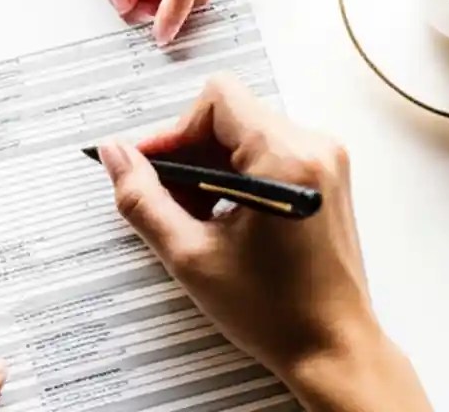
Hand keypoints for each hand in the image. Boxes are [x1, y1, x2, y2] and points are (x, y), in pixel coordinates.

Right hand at [94, 75, 432, 409]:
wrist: (332, 349)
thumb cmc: (277, 312)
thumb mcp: (190, 256)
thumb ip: (142, 199)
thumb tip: (115, 155)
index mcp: (286, 158)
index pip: (216, 99)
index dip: (174, 130)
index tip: (150, 167)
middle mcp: (314, 148)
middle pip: (229, 115)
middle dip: (188, 153)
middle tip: (166, 200)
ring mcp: (325, 161)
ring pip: (244, 133)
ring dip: (209, 167)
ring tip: (194, 217)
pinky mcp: (325, 177)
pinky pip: (266, 152)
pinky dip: (234, 176)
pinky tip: (220, 219)